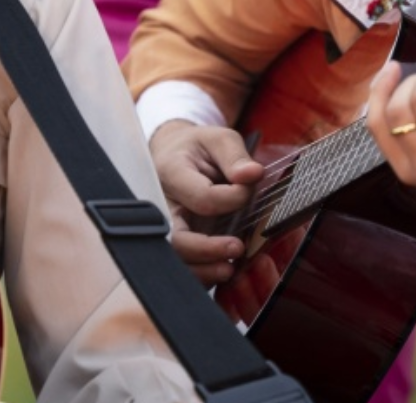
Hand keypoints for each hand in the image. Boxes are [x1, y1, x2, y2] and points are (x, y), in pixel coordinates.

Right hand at [150, 121, 264, 284]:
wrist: (175, 156)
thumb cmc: (198, 149)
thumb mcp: (218, 139)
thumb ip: (235, 156)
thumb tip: (252, 174)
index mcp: (172, 173)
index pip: (202, 196)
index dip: (231, 199)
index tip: (247, 190)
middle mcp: (163, 204)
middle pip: (174, 238)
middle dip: (205, 249)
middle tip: (237, 248)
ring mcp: (168, 227)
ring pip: (176, 258)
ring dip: (203, 270)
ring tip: (229, 269)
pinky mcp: (177, 241)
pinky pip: (184, 265)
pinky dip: (203, 275)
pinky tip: (222, 271)